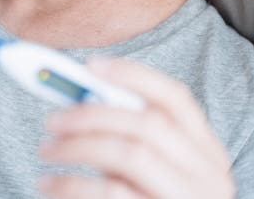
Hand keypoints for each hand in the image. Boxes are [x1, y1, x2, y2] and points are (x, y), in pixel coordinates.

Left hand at [38, 57, 234, 198]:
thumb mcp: (153, 174)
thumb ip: (130, 137)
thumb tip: (79, 94)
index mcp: (207, 154)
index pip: (176, 99)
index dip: (132, 76)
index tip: (88, 67)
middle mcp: (208, 178)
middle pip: (146, 124)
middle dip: (91, 113)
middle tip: (51, 119)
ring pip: (128, 155)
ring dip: (76, 146)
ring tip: (45, 151)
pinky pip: (110, 194)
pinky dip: (71, 184)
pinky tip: (49, 184)